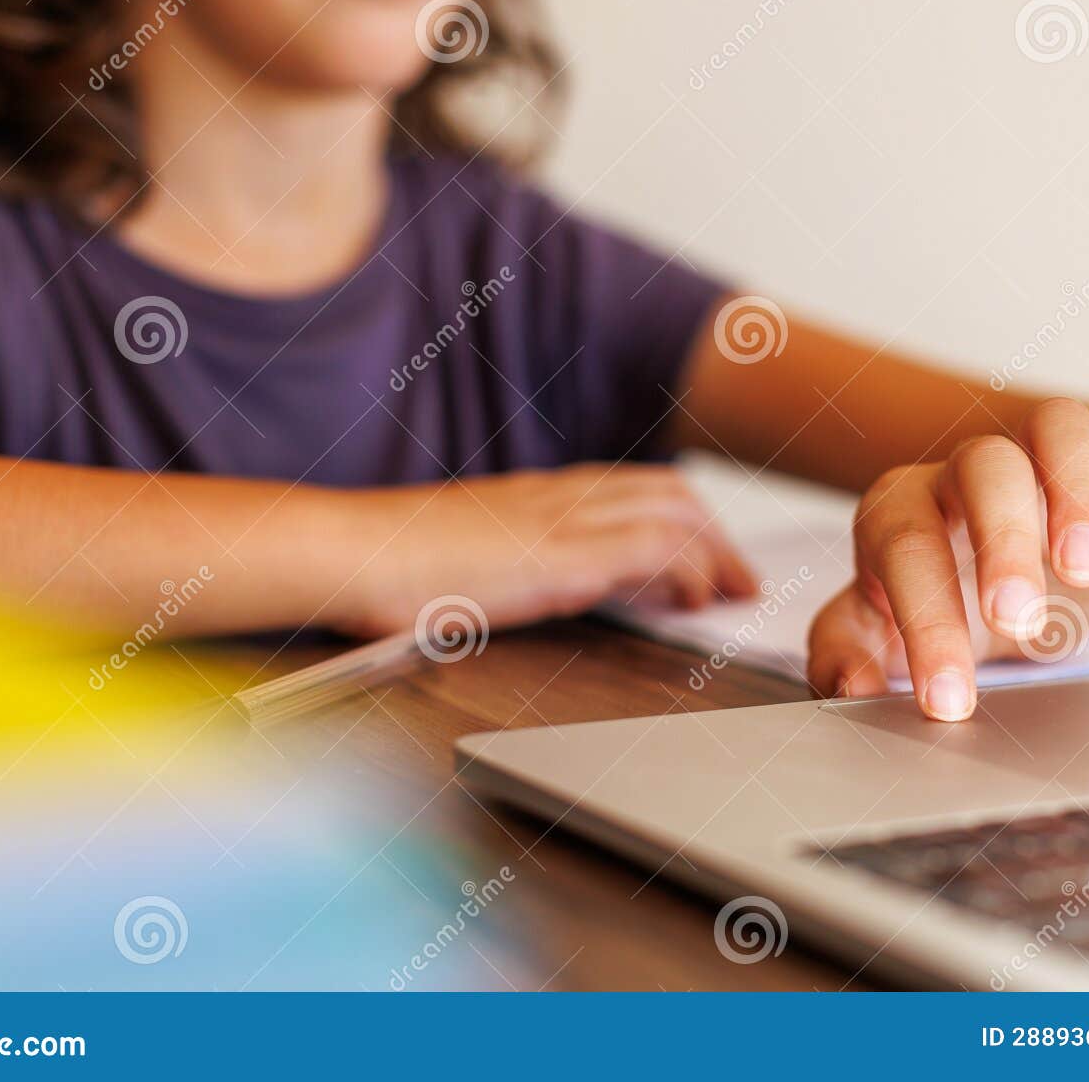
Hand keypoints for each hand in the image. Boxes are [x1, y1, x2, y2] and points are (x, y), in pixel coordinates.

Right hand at [339, 463, 756, 635]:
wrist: (350, 551)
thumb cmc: (384, 563)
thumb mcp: (459, 556)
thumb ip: (501, 562)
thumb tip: (513, 587)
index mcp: (535, 495)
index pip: (632, 486)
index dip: (681, 518)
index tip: (703, 559)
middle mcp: (558, 496)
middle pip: (668, 491)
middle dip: (716, 535)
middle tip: (739, 581)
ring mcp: (562, 520)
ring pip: (674, 510)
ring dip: (716, 552)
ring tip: (732, 594)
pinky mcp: (561, 554)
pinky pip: (653, 548)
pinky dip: (688, 572)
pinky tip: (695, 602)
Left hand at [806, 395, 1088, 720]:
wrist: (1015, 554)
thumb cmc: (947, 592)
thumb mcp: (886, 627)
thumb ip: (848, 650)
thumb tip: (845, 684)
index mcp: (902, 512)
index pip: (906, 550)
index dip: (926, 624)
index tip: (949, 701)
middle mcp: (964, 470)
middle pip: (981, 471)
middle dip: (1001, 543)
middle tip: (1015, 619)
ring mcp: (1036, 447)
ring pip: (1054, 429)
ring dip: (1074, 492)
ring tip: (1083, 569)